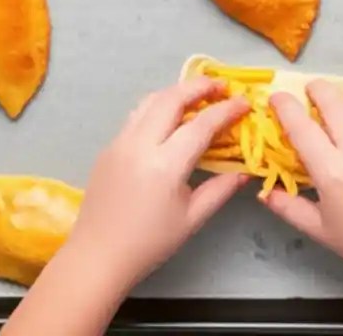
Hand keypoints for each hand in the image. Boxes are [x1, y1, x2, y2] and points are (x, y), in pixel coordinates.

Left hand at [60, 78, 249, 291]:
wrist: (97, 255)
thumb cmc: (149, 243)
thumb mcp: (191, 219)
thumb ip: (220, 190)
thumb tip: (245, 172)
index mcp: (164, 165)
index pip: (200, 125)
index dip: (226, 111)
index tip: (244, 103)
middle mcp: (140, 145)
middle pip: (171, 98)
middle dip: (199, 86)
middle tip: (221, 86)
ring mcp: (120, 143)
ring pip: (150, 101)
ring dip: (176, 92)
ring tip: (197, 95)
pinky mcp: (109, 148)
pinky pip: (136, 115)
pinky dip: (158, 106)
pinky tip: (170, 117)